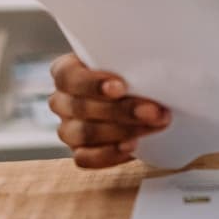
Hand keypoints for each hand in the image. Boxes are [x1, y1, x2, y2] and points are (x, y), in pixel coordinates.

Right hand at [48, 53, 171, 168]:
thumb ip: (132, 60)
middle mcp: (62, 101)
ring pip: (85, 133)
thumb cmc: (135, 74)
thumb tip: (156, 61)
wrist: (145, 101)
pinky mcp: (79, 151)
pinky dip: (109, 153)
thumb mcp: (132, 62)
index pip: (68, 76)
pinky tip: (132, 146)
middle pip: (82, 107)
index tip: (121, 87)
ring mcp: (68, 129)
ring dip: (123, 131)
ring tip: (154, 126)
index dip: (92, 83)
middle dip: (122, 110)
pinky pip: (85, 158)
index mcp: (67, 72)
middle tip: (154, 110)